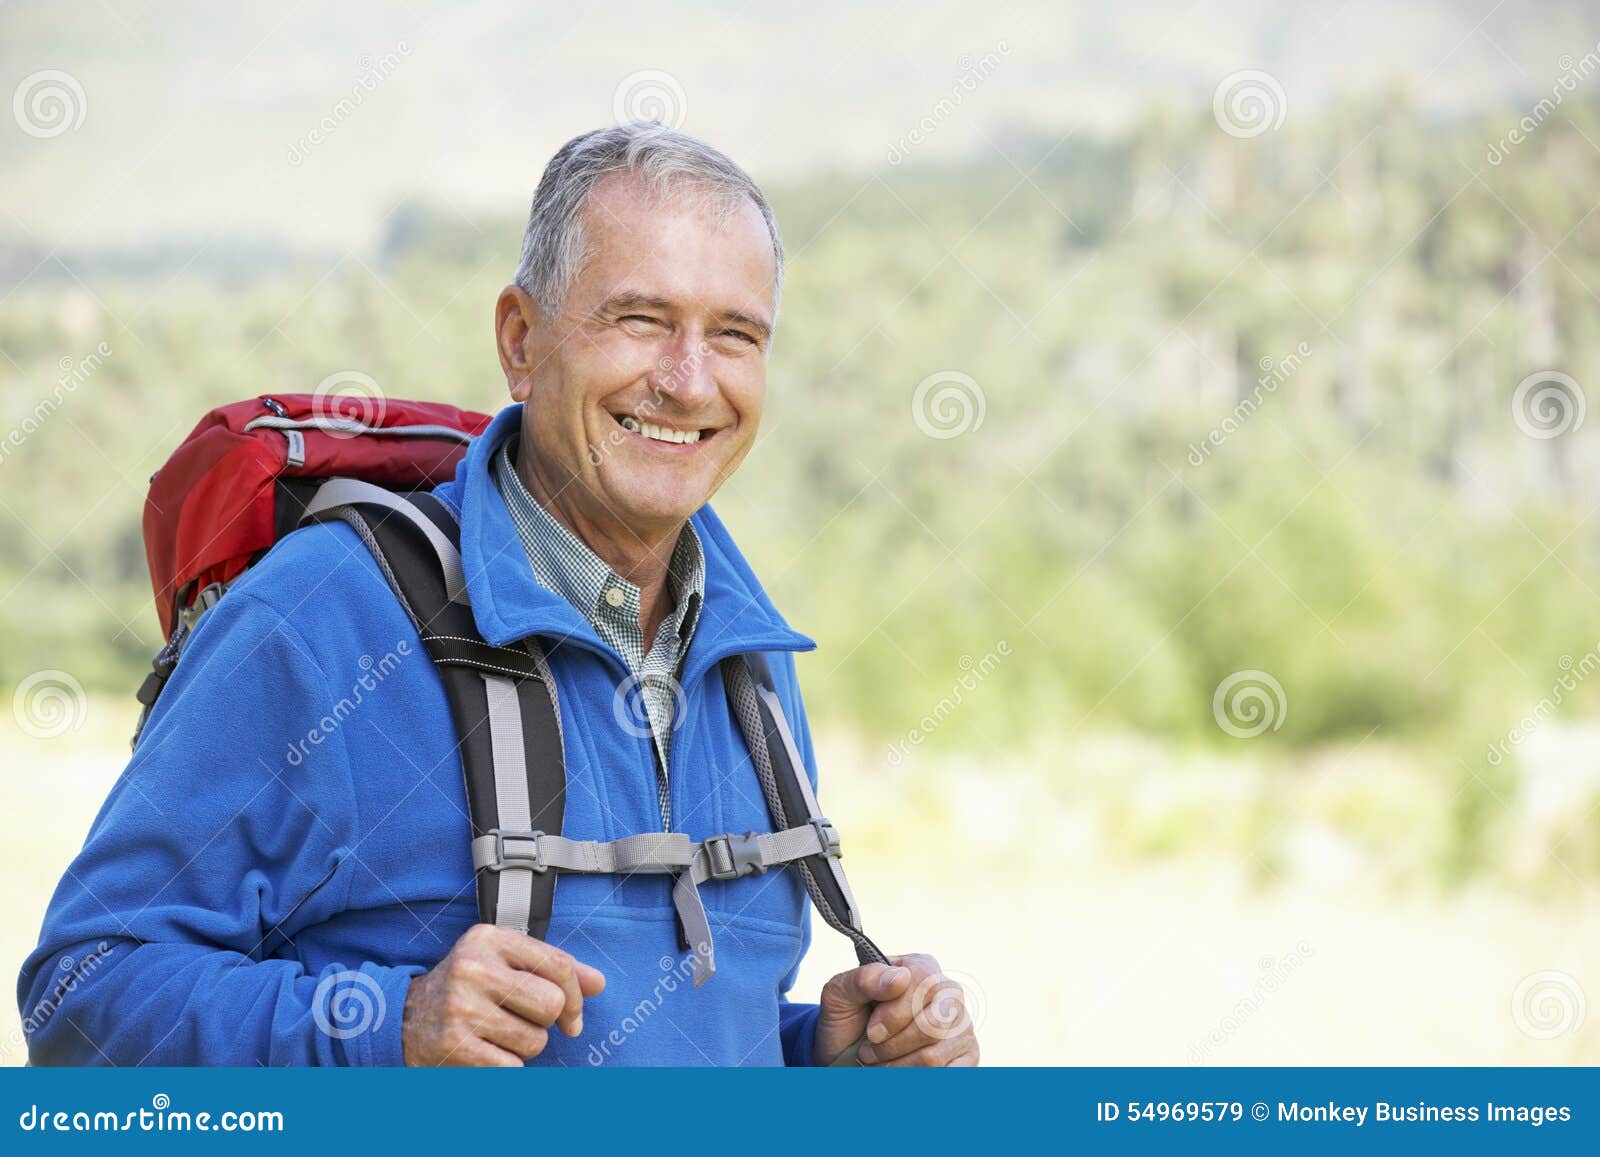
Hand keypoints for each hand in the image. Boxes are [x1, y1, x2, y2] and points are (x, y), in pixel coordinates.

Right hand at [402, 923, 604, 1065]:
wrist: (403, 1017)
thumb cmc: (468, 988)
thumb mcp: (505, 963)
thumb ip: (553, 969)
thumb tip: (599, 983)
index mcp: (489, 939)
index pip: (558, 964)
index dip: (576, 996)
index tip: (572, 1017)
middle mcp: (473, 968)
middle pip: (550, 1004)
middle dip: (546, 1022)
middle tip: (524, 1022)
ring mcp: (460, 1007)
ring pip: (534, 1041)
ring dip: (524, 1045)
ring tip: (498, 1034)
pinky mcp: (453, 1046)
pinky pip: (512, 1068)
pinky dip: (506, 1066)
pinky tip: (485, 1052)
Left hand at [814, 953, 978, 1066]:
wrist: (847, 1056)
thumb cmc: (847, 1020)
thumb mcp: (840, 993)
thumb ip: (865, 978)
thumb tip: (900, 977)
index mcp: (921, 967)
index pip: (923, 983)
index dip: (895, 1014)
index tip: (871, 1033)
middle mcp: (949, 993)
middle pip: (932, 1024)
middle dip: (893, 1046)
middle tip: (870, 1052)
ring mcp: (962, 1025)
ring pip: (934, 1056)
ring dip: (897, 1068)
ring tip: (880, 1063)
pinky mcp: (968, 1056)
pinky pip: (948, 1077)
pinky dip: (916, 1081)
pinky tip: (901, 1075)